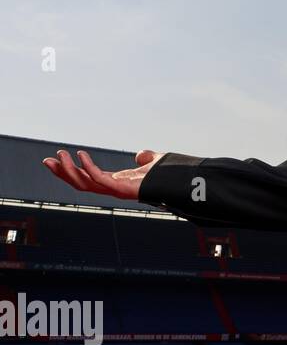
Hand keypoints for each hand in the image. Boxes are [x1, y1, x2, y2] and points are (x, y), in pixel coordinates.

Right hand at [41, 149, 165, 200]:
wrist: (180, 180)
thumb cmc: (167, 175)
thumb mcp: (152, 162)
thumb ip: (144, 158)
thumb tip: (141, 154)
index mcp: (115, 183)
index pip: (87, 179)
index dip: (72, 171)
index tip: (58, 160)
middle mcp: (113, 188)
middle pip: (80, 183)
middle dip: (62, 173)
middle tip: (47, 160)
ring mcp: (116, 190)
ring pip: (84, 183)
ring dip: (69, 170)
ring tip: (59, 155)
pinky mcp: (121, 189)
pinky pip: (98, 179)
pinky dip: (87, 167)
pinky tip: (80, 155)